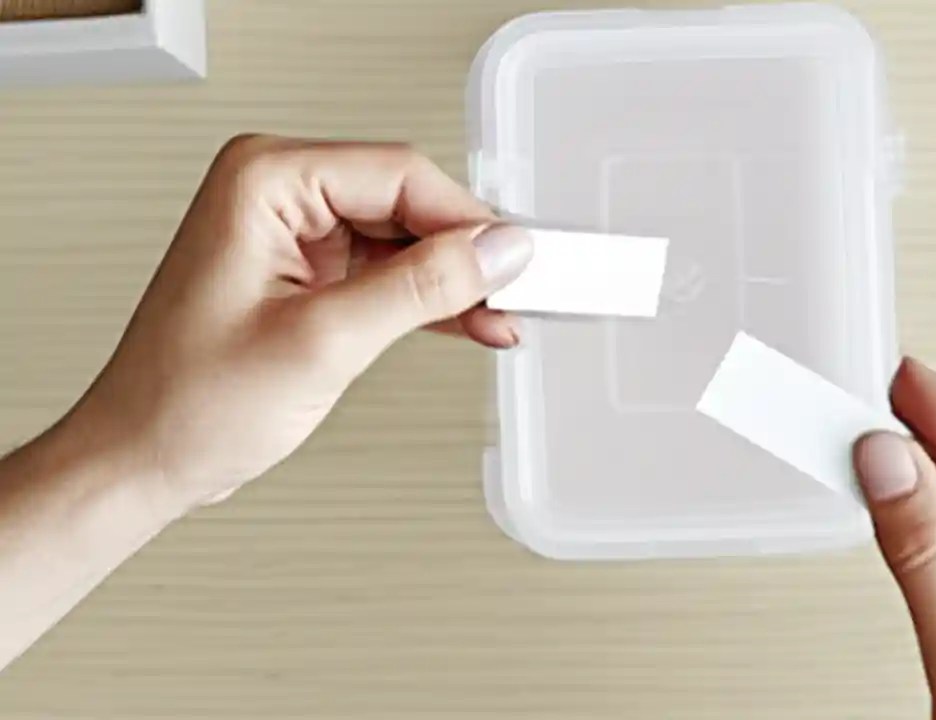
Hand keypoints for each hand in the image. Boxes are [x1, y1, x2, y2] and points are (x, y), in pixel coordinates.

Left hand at [63, 135, 532, 514]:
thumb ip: (421, 288)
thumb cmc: (188, 404)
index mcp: (264, 180)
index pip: (399, 175)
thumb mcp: (323, 342)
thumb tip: (497, 250)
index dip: (469, 220)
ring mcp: (293, 234)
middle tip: (520, 292)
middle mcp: (278, 194)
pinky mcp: (308, 274)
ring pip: (407, 238)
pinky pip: (389, 271)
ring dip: (455, 281)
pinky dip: (431, 299)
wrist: (144, 461)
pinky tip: (473, 321)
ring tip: (503, 316)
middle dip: (467, 253)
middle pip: (408, 202)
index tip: (520, 260)